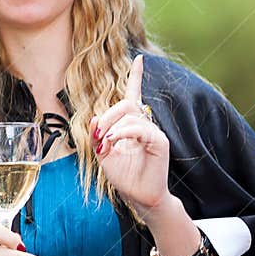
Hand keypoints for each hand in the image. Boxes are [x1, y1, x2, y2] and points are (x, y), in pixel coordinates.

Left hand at [92, 55, 171, 220]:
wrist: (138, 196)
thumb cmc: (123, 175)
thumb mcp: (102, 152)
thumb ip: (98, 133)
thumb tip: (95, 119)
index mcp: (132, 124)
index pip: (134, 95)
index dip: (137, 76)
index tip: (140, 59)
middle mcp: (145, 124)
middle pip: (125, 104)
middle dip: (107, 117)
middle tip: (99, 137)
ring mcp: (154, 132)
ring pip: (130, 115)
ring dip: (112, 129)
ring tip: (107, 145)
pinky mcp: (159, 142)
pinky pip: (139, 128)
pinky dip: (123, 133)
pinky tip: (114, 142)